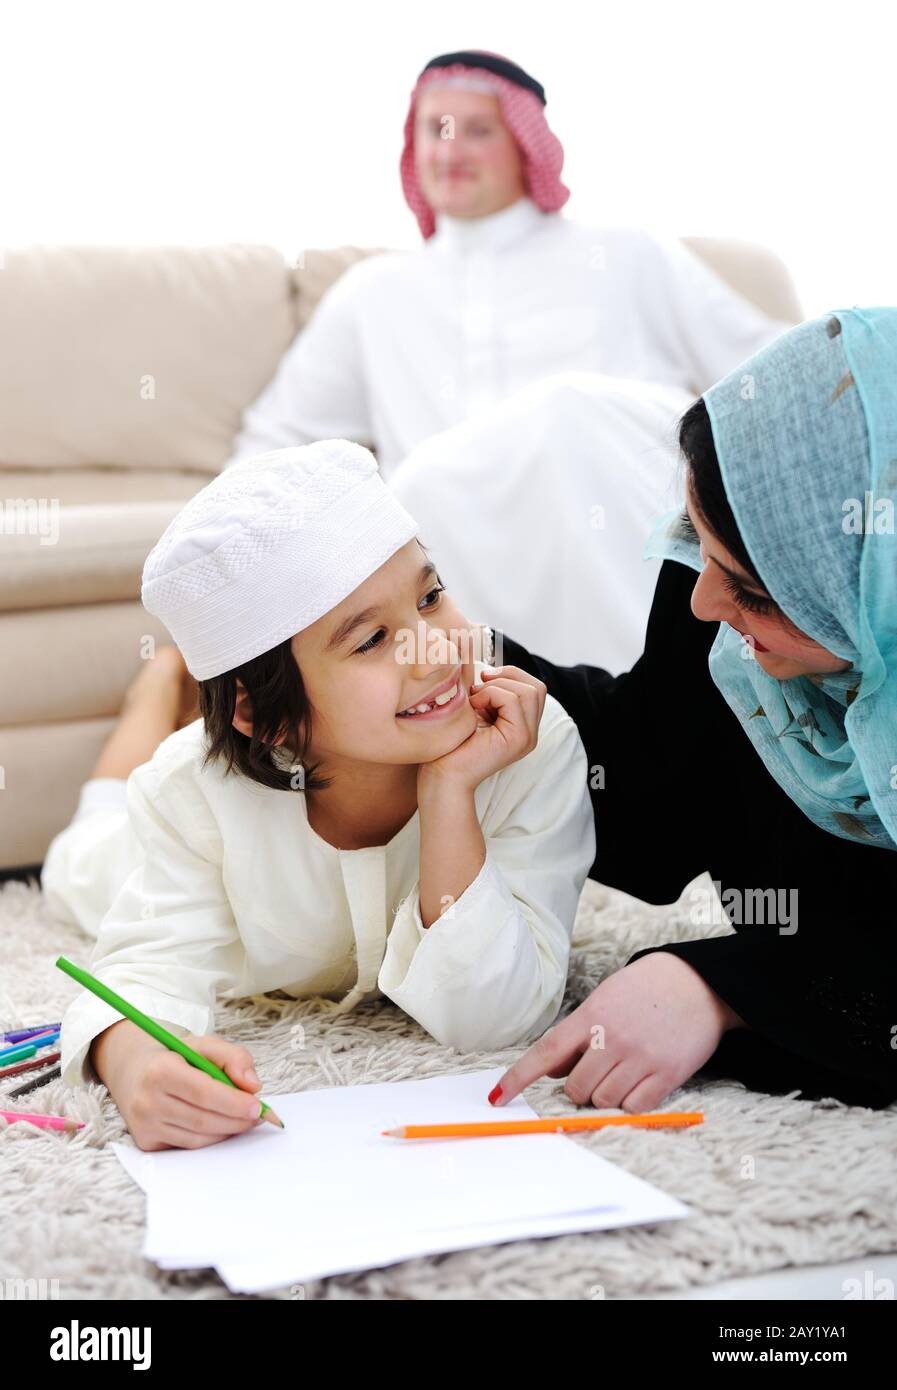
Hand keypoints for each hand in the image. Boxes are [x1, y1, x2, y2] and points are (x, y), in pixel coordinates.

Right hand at [95, 1022, 265, 1150]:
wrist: (135, 1073)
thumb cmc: (176, 1058)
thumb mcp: (205, 1046)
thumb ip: (234, 1057)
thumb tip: (253, 1086)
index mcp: (160, 1070)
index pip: (203, 1093)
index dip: (234, 1102)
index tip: (258, 1106)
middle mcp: (147, 1100)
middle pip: (203, 1119)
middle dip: (237, 1120)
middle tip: (258, 1115)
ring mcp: (144, 1125)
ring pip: (198, 1138)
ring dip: (227, 1132)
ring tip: (245, 1120)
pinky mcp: (146, 1142)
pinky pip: (188, 1146)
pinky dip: (211, 1139)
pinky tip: (223, 1127)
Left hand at [418, 665, 546, 795]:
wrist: (441, 774)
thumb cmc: (450, 742)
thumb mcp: (472, 705)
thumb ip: (483, 684)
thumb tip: (478, 650)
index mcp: (522, 725)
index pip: (534, 686)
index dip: (509, 675)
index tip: (481, 684)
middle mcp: (530, 732)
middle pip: (537, 686)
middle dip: (507, 678)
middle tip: (478, 689)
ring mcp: (528, 737)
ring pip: (529, 690)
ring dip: (497, 687)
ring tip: (475, 702)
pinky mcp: (519, 739)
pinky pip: (514, 699)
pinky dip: (491, 695)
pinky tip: (474, 709)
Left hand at [490, 952, 737, 1112]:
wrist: (698, 983)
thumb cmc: (646, 992)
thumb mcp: (605, 1000)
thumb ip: (577, 1034)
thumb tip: (552, 1071)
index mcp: (591, 1016)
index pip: (545, 1052)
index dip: (518, 1078)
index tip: (498, 1097)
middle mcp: (613, 1037)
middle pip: (575, 1088)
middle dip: (580, 1088)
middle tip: (597, 1071)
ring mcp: (640, 1057)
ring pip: (603, 1100)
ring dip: (605, 1096)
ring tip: (622, 1072)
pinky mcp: (667, 1074)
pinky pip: (635, 1107)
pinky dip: (631, 1103)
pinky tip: (639, 1083)